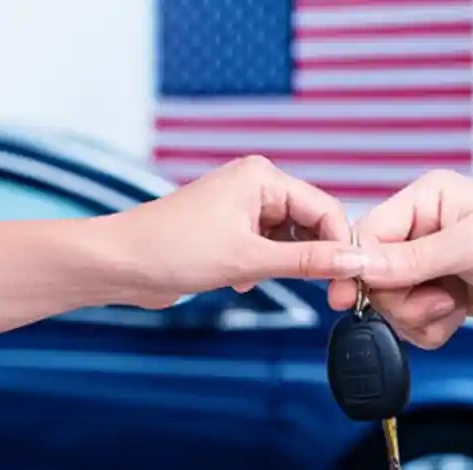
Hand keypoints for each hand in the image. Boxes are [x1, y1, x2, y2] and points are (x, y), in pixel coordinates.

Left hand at [103, 155, 365, 308]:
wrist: (119, 264)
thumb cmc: (171, 249)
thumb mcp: (249, 260)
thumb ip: (306, 261)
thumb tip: (353, 262)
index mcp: (262, 176)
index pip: (325, 207)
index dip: (341, 245)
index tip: (350, 280)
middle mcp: (253, 185)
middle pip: (309, 222)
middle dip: (313, 256)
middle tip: (323, 291)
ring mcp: (238, 207)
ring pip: (287, 238)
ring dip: (284, 264)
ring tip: (261, 281)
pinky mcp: (226, 230)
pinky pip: (264, 248)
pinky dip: (261, 267)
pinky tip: (241, 282)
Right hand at [327, 170, 472, 348]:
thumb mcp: (471, 247)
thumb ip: (410, 260)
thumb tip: (358, 268)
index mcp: (423, 201)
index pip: (365, 236)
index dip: (357, 270)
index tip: (351, 299)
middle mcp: (421, 232)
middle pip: (373, 277)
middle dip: (401, 299)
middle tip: (439, 300)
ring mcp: (430, 265)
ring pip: (391, 304)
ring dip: (419, 317)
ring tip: (453, 306)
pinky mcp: (442, 293)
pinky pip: (413, 321)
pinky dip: (431, 328)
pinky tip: (457, 315)